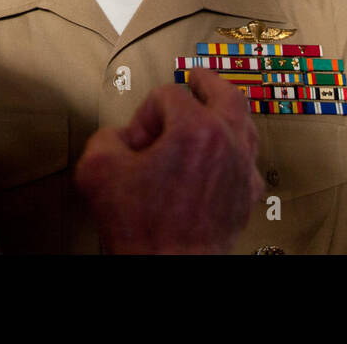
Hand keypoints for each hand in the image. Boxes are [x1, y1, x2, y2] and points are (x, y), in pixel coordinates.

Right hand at [74, 68, 262, 253]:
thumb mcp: (98, 170)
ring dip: (224, 112)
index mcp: (195, 130)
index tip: (134, 140)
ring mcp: (243, 170)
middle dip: (205, 83)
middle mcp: (228, 143)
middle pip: (225, 94)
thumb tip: (120, 137)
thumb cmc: (142, 228)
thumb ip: (106, 136)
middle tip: (195, 77)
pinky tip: (223, 154)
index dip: (144, 113)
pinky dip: (236, 149)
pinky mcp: (247, 195)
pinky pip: (248, 160)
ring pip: (244, 123)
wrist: (169, 268)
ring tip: (210, 110)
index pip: (168, 95)